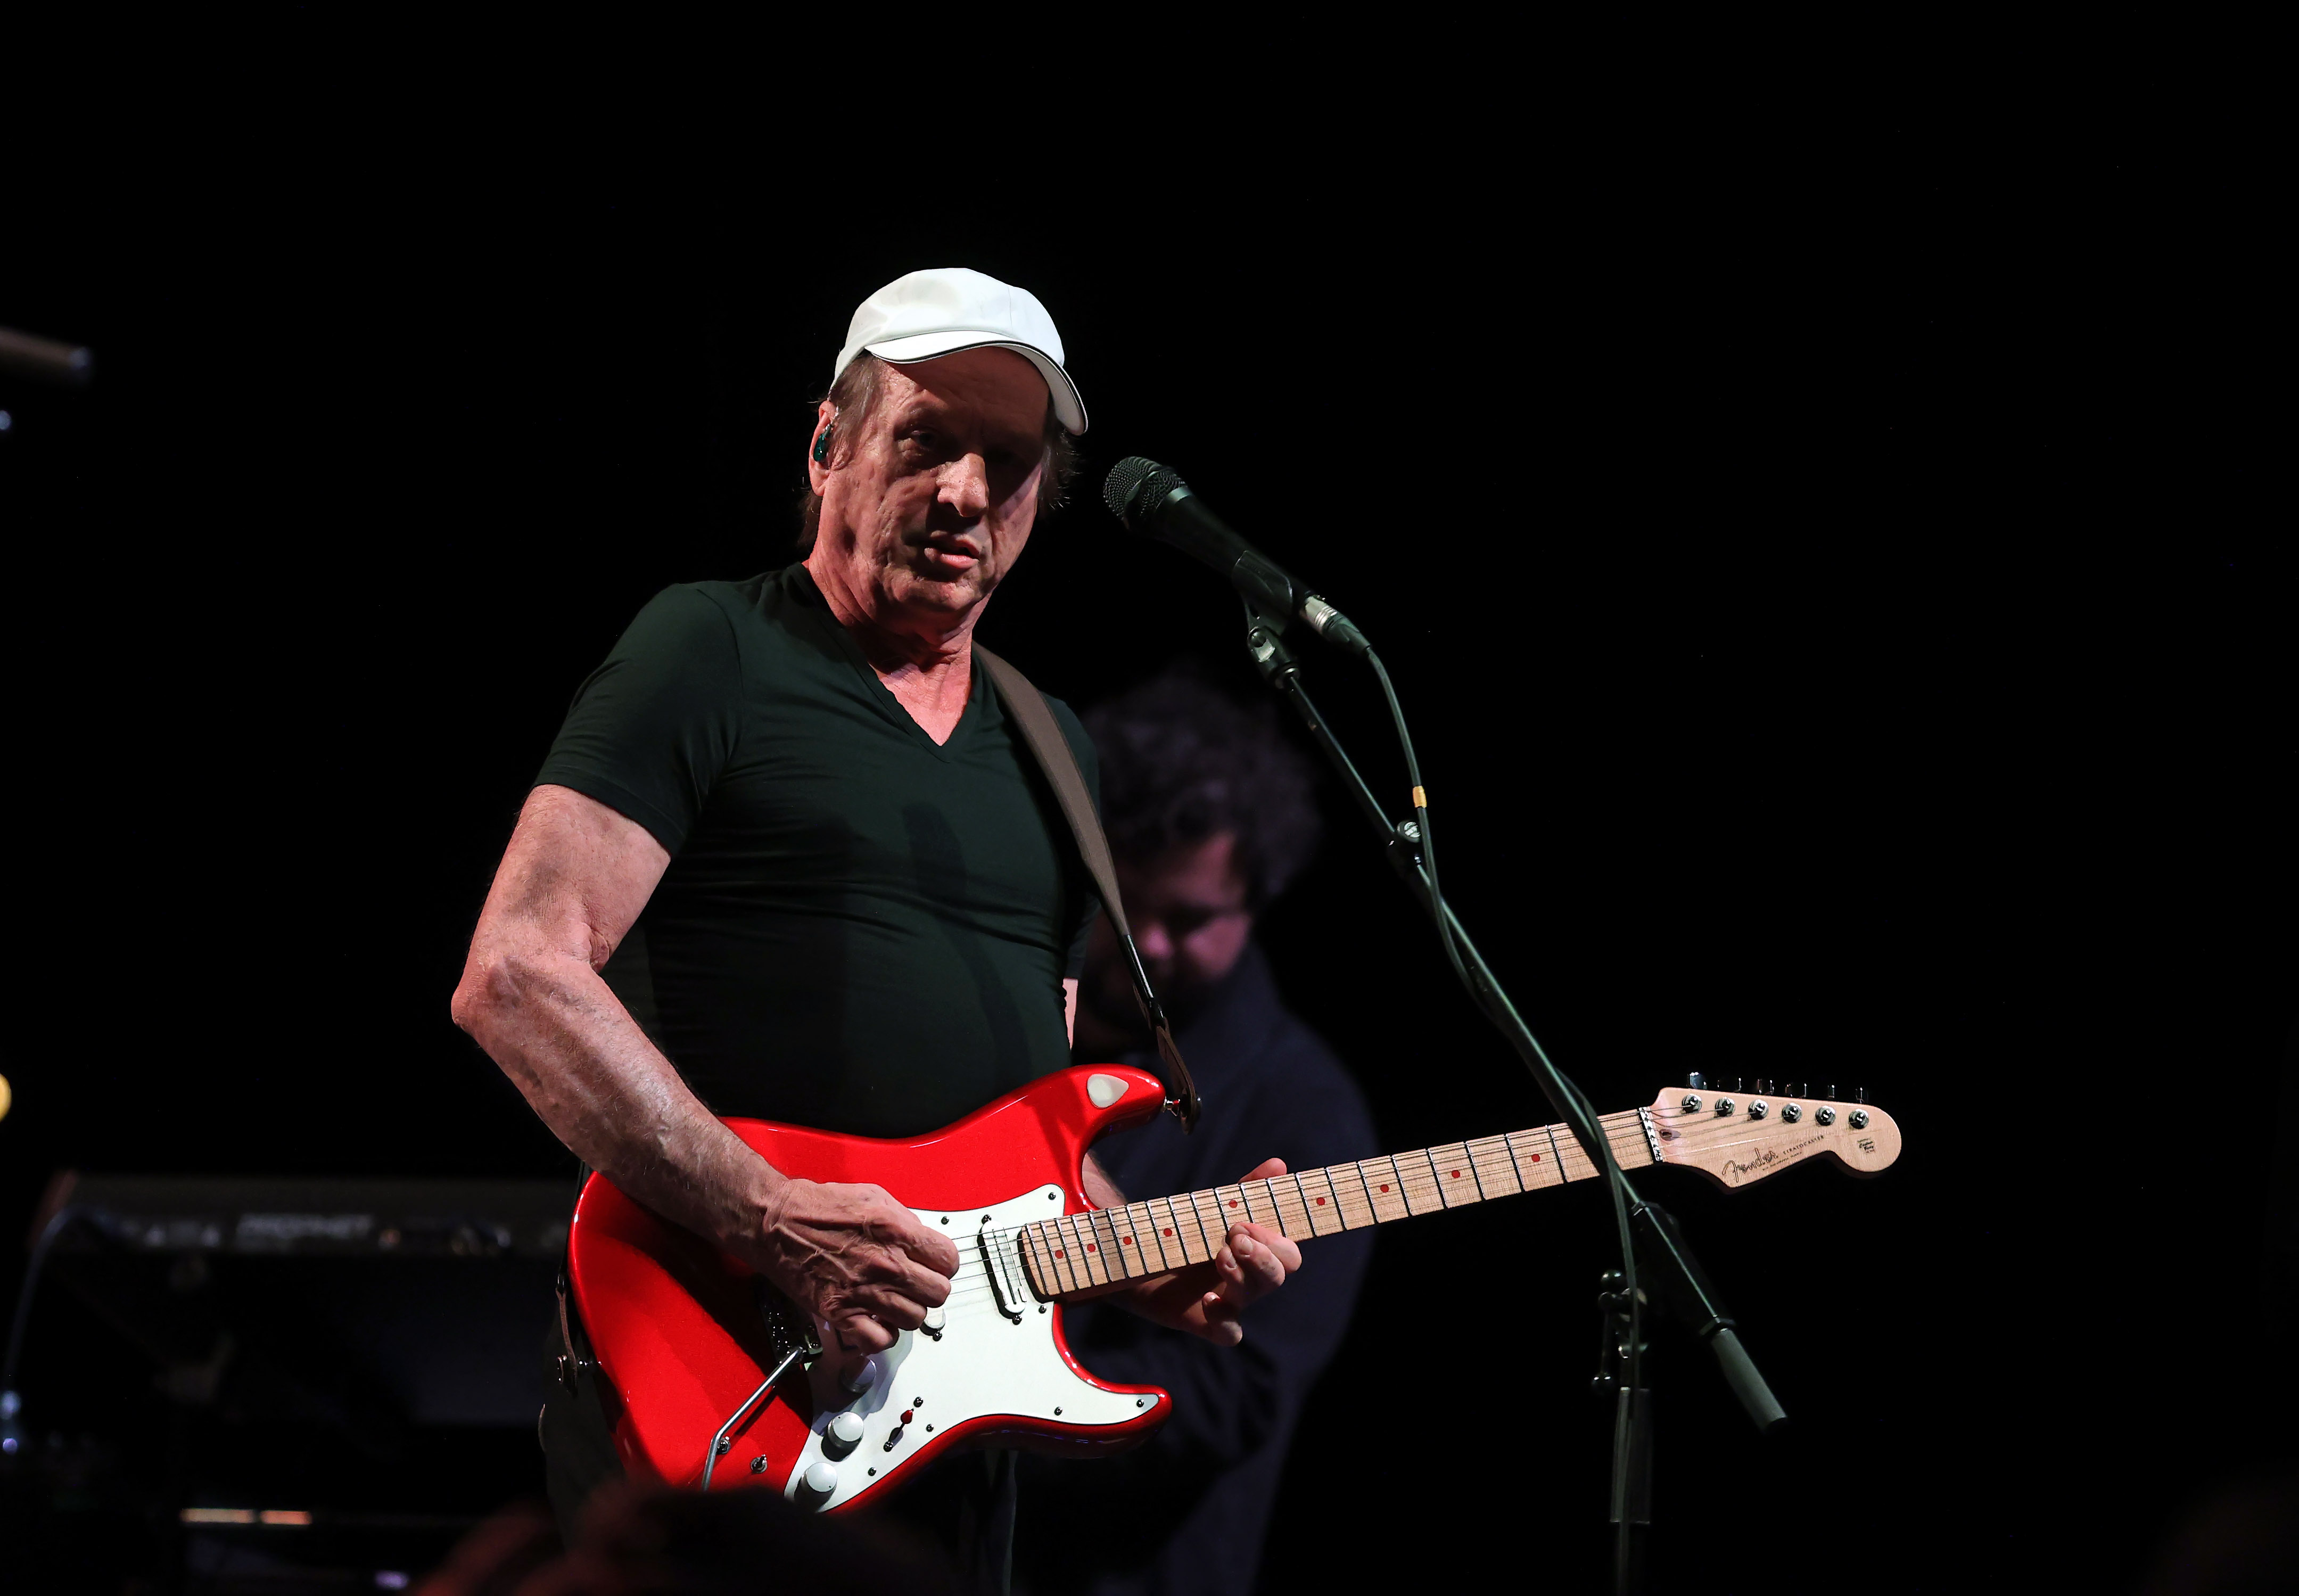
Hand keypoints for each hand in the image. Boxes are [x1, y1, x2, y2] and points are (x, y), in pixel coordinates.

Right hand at [750, 1177, 959, 1353]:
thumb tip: (923, 1238)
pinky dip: (880, 1336)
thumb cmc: (818, 1207)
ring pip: (914, 1319)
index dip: (943, 1264)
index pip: (949, 1260)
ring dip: (907, 1312)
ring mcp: (864, 1291)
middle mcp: (886, 1264)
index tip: (934, 1265)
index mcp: (896, 1231)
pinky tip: (875, 1322)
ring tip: (894, 1302)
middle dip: (929, 1288)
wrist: (777, 1223)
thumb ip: (905, 1219)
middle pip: (938, 1293)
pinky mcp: (841, 1312)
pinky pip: (878, 1340)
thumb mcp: (873, 1196)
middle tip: (916, 1284)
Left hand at [1114, 1157, 1303, 1346]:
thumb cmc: (1185, 1231)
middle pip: (1278, 1274)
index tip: (1249, 1222)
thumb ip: (1246, 1189)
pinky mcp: (1206, 1320)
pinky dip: (1224, 1319)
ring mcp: (1229, 1300)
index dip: (1279, 1242)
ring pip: (1254, 1294)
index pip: (1289, 1253)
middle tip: (1235, 1235)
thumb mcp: (1215, 1206)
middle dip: (1263, 1254)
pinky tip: (1209, 1300)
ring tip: (1220, 1254)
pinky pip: (1229, 1332)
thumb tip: (1279, 1165)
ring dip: (1243, 1272)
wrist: (1138, 1256)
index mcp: (1257, 1251)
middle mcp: (1249, 1278)